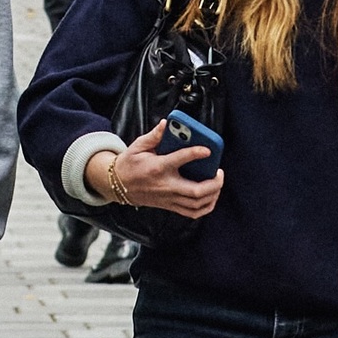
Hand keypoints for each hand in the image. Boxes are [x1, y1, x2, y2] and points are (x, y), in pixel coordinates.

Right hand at [96, 122, 223, 218]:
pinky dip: (206, 207)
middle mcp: (165, 185)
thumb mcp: (138, 146)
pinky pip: (192, 213)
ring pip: (197, 203)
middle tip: (219, 172)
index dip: (196, 154)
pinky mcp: (170, 205)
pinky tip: (211, 197)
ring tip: (217, 182)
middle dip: (214, 183)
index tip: (208, 150)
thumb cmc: (129, 164)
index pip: (180, 160)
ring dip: (213, 195)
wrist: (118, 185)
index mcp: (158, 167)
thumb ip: (154, 135)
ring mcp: (169, 198)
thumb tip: (166, 124)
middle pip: (196, 191)